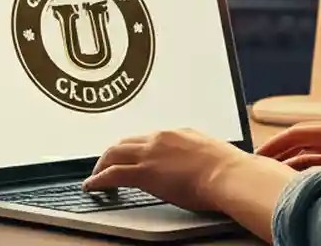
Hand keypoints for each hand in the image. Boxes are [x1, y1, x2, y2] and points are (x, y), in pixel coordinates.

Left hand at [82, 129, 249, 212]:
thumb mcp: (211, 153)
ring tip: (96, 175)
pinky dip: (98, 179)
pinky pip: (112, 174)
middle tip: (106, 164)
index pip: (148, 138)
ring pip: (114, 153)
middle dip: (113, 153)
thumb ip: (198, 155)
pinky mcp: (144, 173)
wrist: (227, 174)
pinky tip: (92, 186)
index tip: (132, 157)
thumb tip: (200, 164)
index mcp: (177, 133)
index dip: (135, 149)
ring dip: (102, 164)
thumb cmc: (228, 168)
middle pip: (126, 142)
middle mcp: (160, 138)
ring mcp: (150, 154)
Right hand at [255, 121, 320, 169]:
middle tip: (256, 165)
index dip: (275, 144)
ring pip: (311, 149)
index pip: (298, 132)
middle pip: (302, 139)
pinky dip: (306, 165)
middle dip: (278, 151)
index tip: (256, 156)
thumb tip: (295, 164)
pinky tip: (299, 178)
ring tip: (271, 173)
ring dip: (291, 159)